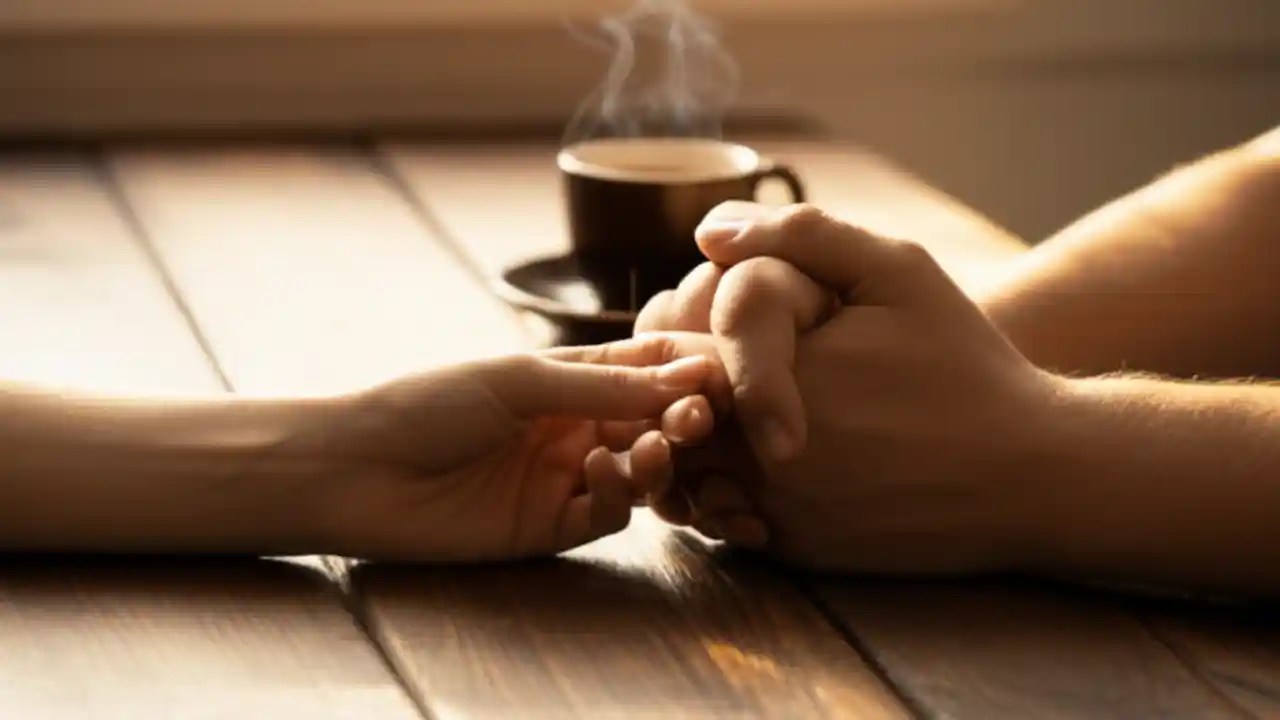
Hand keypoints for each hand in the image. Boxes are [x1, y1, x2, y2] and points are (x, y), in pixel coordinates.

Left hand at [297, 334, 723, 561]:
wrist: (358, 470)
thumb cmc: (429, 404)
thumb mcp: (520, 379)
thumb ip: (602, 384)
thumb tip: (687, 379)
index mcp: (568, 379)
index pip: (645, 371)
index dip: (684, 371)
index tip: (722, 370)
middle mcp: (575, 427)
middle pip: (654, 423)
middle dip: (682, 419)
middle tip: (697, 420)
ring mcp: (564, 477)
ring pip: (640, 473)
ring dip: (659, 459)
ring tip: (657, 448)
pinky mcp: (551, 527)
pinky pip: (607, 514)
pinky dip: (617, 494)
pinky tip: (599, 474)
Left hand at [638, 202, 1060, 573]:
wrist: (1031, 473)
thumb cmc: (965, 363)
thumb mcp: (898, 270)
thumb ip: (798, 237)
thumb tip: (706, 233)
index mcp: (772, 378)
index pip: (670, 352)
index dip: (684, 331)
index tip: (713, 324)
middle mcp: (760, 458)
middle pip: (669, 418)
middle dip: (685, 389)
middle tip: (721, 368)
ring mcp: (775, 514)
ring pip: (687, 474)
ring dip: (697, 444)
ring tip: (741, 412)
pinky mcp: (794, 555)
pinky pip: (724, 521)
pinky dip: (727, 492)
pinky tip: (770, 461)